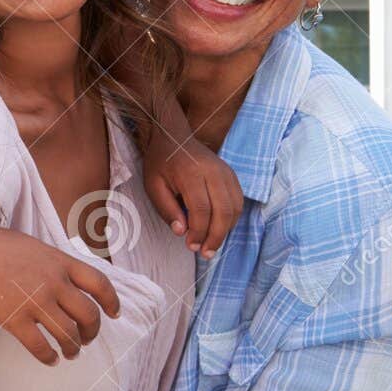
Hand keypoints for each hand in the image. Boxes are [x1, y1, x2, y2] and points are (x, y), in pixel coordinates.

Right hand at [0, 227, 118, 364]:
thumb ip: (50, 262)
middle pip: (88, 314)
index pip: (99, 283)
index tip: (114, 314)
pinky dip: (49, 357)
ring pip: (68, 334)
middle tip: (86, 339)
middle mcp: (53, 282)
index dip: (111, 301)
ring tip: (70, 353)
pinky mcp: (16, 319)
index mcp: (59, 261)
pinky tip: (50, 359)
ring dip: (73, 348)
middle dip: (92, 332)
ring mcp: (35, 301)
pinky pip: (40, 346)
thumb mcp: (31, 245)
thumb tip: (62, 278)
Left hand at [141, 132, 242, 257]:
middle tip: (205, 253)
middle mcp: (214, 172)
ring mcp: (226, 172)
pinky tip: (218, 229)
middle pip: (223, 211)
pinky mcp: (232, 175)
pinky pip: (238, 202)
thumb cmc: (160, 163)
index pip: (201, 209)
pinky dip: (231, 219)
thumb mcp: (153, 185)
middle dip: (215, 236)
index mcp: (191, 173)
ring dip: (225, 230)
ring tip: (211, 245)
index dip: (198, 232)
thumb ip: (166, 209)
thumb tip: (182, 232)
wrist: (174, 137)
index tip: (191, 246)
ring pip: (235, 208)